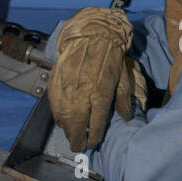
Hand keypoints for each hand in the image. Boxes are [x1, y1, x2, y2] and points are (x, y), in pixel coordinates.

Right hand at [49, 7, 145, 151]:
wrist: (91, 34)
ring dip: (66, 129)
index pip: (96, 123)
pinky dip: (57, 115)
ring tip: (71, 135)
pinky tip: (62, 120)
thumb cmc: (110, 55)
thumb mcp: (123, 77)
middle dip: (77, 139)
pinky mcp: (57, 81)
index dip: (94, 136)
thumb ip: (123, 99)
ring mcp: (67, 88)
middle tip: (78, 146)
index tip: (93, 141)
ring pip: (63, 117)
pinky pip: (54, 105)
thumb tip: (126, 117)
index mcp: (100, 93)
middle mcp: (82, 93)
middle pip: (77, 124)